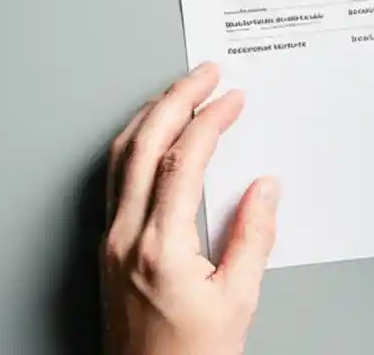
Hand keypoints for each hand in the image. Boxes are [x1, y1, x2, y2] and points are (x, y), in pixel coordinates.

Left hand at [101, 62, 278, 354]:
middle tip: (205, 74)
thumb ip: (252, 237)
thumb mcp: (237, 301)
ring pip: (122, 157)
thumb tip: (264, 188)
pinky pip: (116, 179)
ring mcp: (111, 242)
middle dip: (176, 99)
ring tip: (179, 93)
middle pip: (145, 145)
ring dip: (151, 116)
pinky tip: (151, 136)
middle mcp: (126, 238)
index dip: (209, 121)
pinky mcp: (109, 250)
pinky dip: (136, 144)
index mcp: (160, 248)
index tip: (232, 98)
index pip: (184, 161)